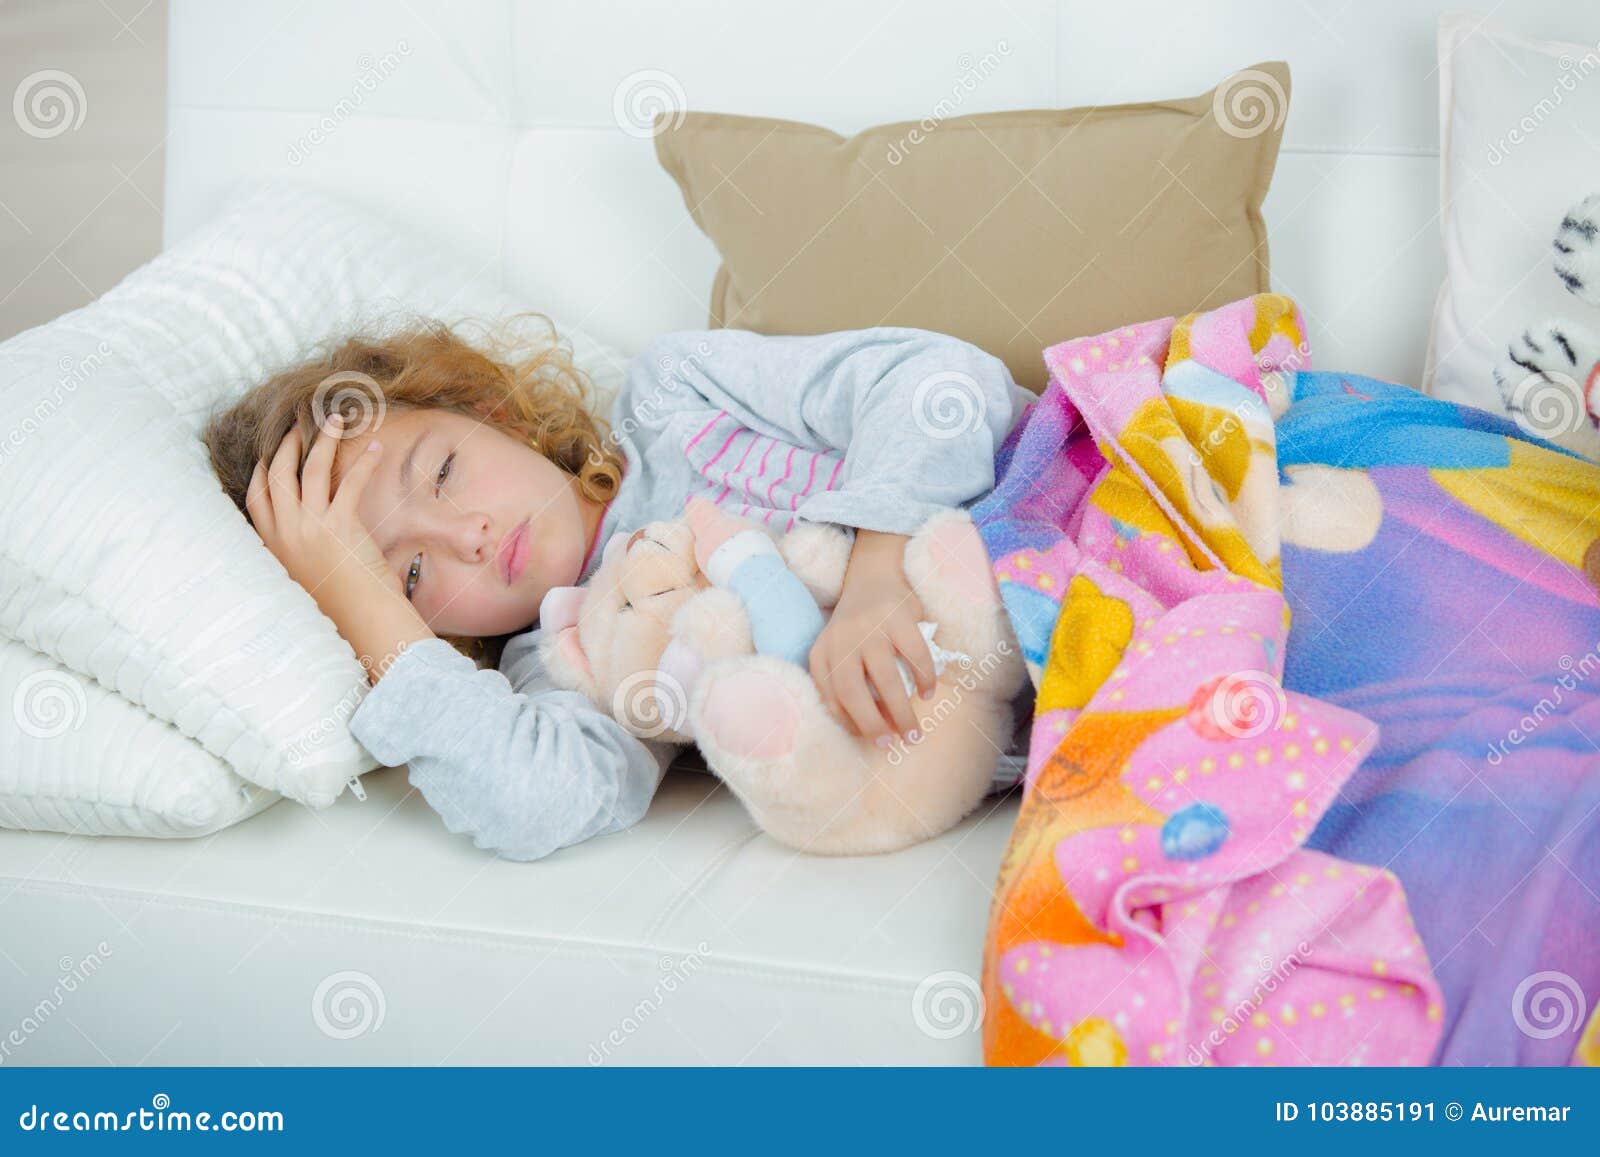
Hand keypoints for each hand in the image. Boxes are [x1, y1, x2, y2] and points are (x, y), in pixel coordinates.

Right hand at [246, 414, 397, 613]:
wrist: (362, 621)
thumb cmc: (341, 602)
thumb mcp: (305, 573)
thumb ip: (298, 547)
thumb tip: (305, 525)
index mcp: (272, 544)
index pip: (256, 495)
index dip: (264, 468)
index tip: (273, 450)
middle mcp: (285, 532)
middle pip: (279, 473)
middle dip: (288, 443)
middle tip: (301, 423)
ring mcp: (310, 528)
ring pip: (310, 469)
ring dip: (323, 440)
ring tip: (336, 420)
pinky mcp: (340, 527)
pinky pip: (349, 483)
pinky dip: (363, 462)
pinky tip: (375, 448)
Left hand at [808, 530, 936, 741]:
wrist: (873, 575)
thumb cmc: (857, 624)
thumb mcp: (838, 649)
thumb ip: (843, 679)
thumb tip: (868, 724)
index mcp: (822, 651)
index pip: (830, 696)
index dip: (849, 723)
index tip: (870, 740)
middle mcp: (841, 640)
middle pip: (853, 693)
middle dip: (872, 725)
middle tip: (890, 745)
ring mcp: (870, 628)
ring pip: (886, 680)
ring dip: (901, 711)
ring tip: (914, 733)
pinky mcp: (898, 618)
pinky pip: (915, 656)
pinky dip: (924, 679)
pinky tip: (928, 693)